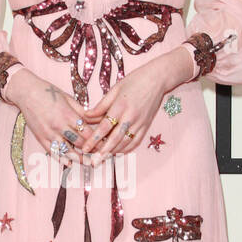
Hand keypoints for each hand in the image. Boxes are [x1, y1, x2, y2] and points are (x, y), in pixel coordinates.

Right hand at [4, 68, 97, 168]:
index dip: (98, 139)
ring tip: (90, 163)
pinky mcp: (41, 138)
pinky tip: (70, 163)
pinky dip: (62, 159)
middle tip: (102, 155)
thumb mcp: (68, 98)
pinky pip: (53, 152)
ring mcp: (49, 133)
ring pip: (68, 151)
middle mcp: (59, 126)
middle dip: (92, 150)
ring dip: (80, 158)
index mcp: (68, 114)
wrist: (26, 92)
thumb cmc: (48, 92)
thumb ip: (82, 111)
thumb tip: (97, 119)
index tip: (106, 144)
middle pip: (80, 143)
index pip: (87, 132)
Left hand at [79, 51, 191, 165]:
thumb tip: (86, 116)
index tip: (85, 148)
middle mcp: (130, 116)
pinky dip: (126, 149)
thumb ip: (101, 105)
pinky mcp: (146, 125)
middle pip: (114, 139)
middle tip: (93, 162)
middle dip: (102, 152)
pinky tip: (117, 153)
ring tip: (102, 159)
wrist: (157, 79)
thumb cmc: (134, 81)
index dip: (93, 139)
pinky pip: (135, 141)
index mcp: (120, 106)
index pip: (104, 127)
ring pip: (125, 142)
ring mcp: (139, 122)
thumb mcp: (115, 89)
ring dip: (113, 152)